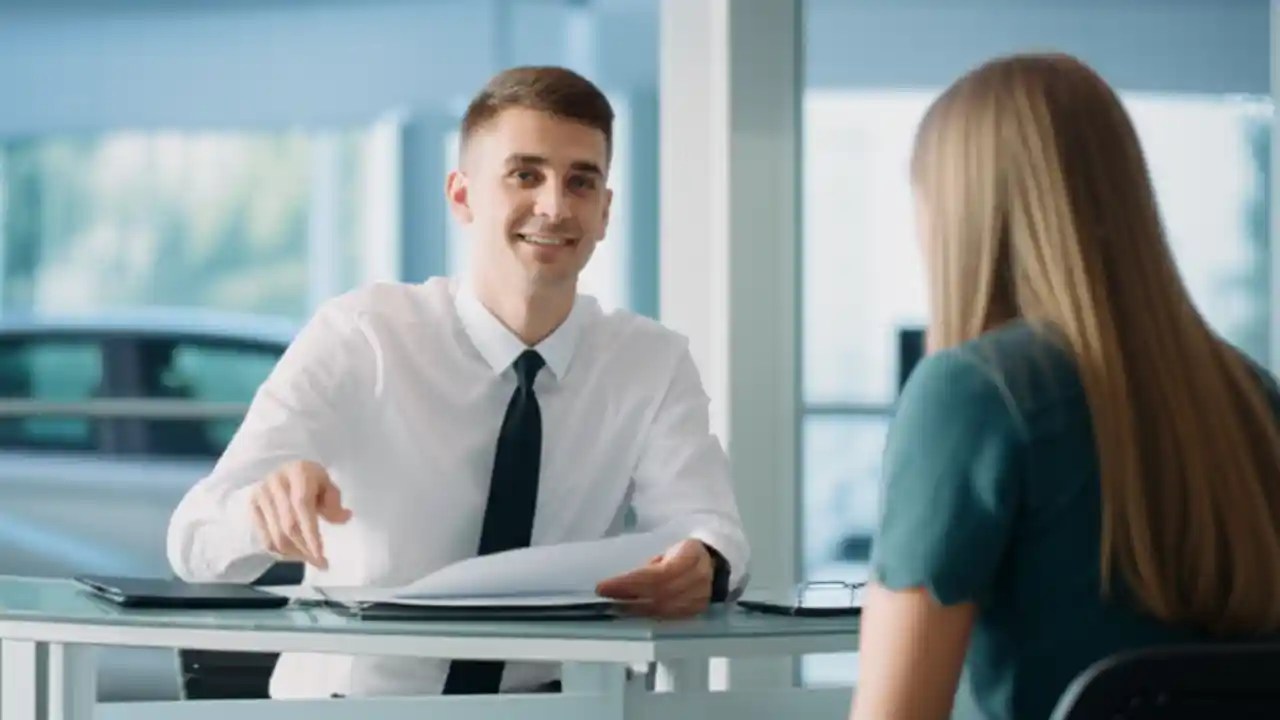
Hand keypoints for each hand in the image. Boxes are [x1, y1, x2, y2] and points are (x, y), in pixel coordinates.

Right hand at [249, 460, 351, 569]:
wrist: (286, 469)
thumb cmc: (311, 479)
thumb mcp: (328, 484)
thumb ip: (335, 502)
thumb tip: (344, 518)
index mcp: (298, 472)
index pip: (302, 506)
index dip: (311, 533)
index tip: (320, 555)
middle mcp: (275, 482)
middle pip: (289, 526)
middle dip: (306, 549)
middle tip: (320, 562)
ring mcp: (260, 495)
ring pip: (276, 536)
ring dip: (294, 554)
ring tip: (309, 558)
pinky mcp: (252, 507)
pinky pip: (264, 539)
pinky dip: (280, 553)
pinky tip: (294, 554)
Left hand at [595, 539, 714, 618]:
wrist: (715, 563)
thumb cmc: (685, 552)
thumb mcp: (669, 550)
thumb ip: (651, 566)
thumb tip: (624, 582)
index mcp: (691, 556)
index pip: (656, 575)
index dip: (629, 583)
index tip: (603, 585)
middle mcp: (698, 580)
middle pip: (657, 594)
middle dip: (627, 596)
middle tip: (604, 594)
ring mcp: (699, 599)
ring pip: (662, 609)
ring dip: (634, 609)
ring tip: (614, 605)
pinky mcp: (696, 611)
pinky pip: (668, 617)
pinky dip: (648, 615)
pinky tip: (632, 612)